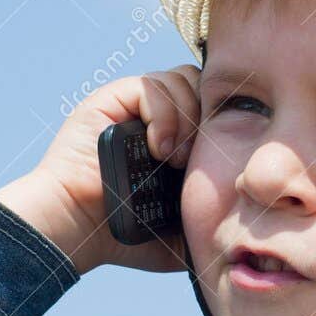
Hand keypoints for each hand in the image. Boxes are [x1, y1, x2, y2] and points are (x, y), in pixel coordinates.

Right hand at [0, 67, 200, 275]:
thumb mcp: (176, 231)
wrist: (78, 229)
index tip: (217, 161)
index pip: (209, 106)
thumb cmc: (120, 235)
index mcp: (170, 137)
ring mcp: (130, 106)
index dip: (220, 125)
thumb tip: (238, 227)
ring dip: (187, 118)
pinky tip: (159, 147)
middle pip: (199, 84)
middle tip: (194, 158)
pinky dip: (164, 114)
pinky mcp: (111, 99)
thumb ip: (206, 223)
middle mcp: (151, 116)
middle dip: (206, 117)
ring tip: (175, 158)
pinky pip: (152, 85)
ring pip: (180, 80)